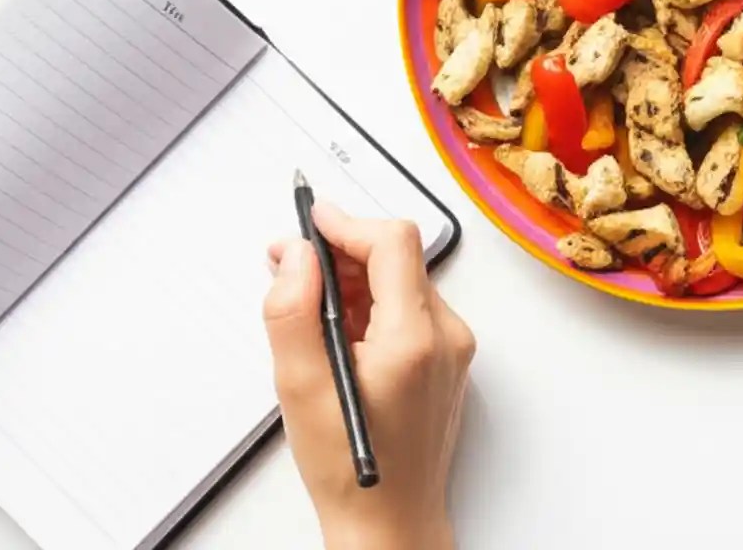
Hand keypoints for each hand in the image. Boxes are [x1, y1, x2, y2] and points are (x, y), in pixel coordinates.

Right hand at [263, 203, 474, 549]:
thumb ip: (293, 310)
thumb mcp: (301, 387)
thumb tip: (297, 255)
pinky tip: (338, 329)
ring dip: (354, 279)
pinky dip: (372, 303)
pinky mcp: (446, 359)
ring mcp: (452, 348)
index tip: (309, 222)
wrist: (391, 522)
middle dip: (342, 251)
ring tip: (307, 303)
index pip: (392, 242)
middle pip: (398, 257)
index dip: (345, 223)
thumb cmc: (353, 470)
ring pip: (402, 280)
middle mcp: (446, 336)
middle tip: (289, 263)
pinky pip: (409, 307)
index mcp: (415, 338)